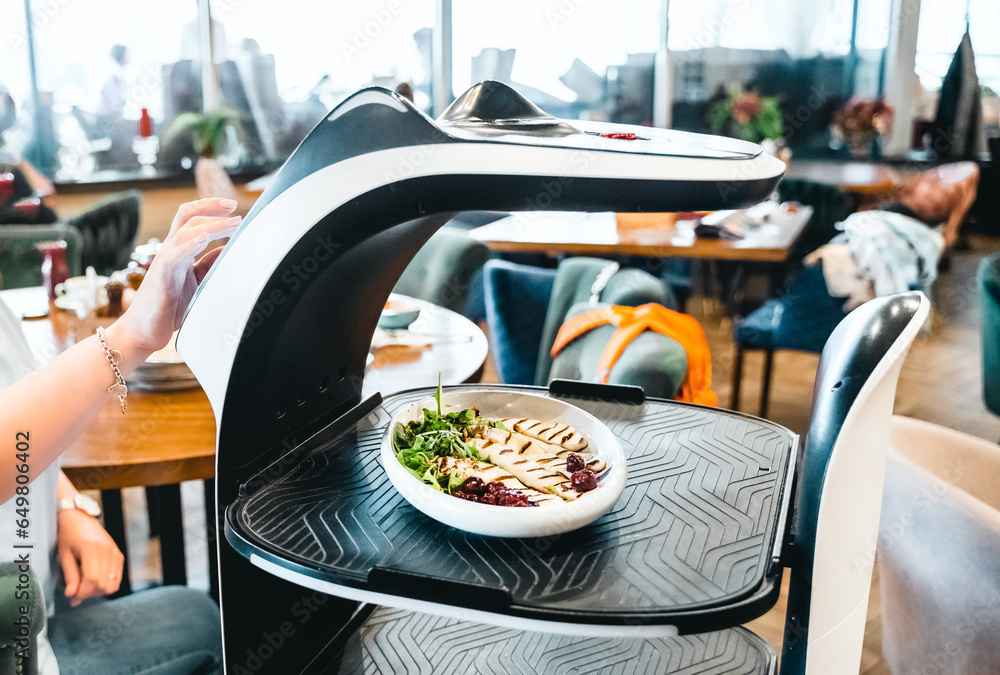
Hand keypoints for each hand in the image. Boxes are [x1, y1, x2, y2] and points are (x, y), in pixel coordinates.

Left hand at [57, 509, 124, 605]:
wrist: (79, 518)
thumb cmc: (69, 534)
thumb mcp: (64, 554)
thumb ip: (70, 575)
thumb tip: (72, 595)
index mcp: (92, 548)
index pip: (92, 579)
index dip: (82, 593)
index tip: (72, 598)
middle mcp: (107, 551)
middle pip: (103, 584)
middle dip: (89, 594)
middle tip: (77, 593)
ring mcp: (115, 552)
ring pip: (112, 584)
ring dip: (98, 591)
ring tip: (86, 587)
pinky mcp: (118, 555)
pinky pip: (117, 578)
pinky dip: (107, 584)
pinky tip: (95, 581)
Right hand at [116, 198, 242, 353]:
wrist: (144, 332)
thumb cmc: (168, 308)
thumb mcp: (196, 282)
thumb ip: (208, 265)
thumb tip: (226, 249)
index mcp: (178, 250)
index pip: (191, 218)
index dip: (210, 208)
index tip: (233, 207)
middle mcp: (169, 250)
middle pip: (187, 216)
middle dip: (211, 208)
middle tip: (235, 207)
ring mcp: (164, 261)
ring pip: (185, 231)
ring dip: (211, 225)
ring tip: (232, 224)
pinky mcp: (161, 277)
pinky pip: (174, 255)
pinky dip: (189, 245)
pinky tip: (205, 240)